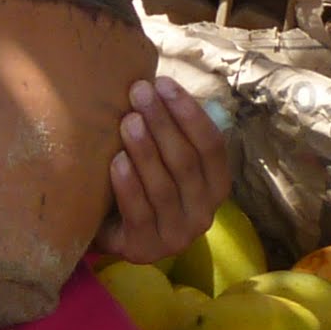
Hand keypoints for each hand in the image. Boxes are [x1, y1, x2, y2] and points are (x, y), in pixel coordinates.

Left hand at [94, 76, 232, 265]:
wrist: (114, 230)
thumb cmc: (144, 180)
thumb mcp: (165, 156)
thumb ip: (170, 127)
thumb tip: (156, 80)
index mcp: (215, 185)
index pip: (211, 145)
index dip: (189, 112)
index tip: (163, 83)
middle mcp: (203, 212)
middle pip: (186, 162)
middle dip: (162, 123)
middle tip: (139, 92)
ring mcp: (177, 235)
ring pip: (164, 187)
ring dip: (145, 150)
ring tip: (128, 120)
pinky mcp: (146, 249)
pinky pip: (139, 214)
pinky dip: (128, 186)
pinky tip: (116, 161)